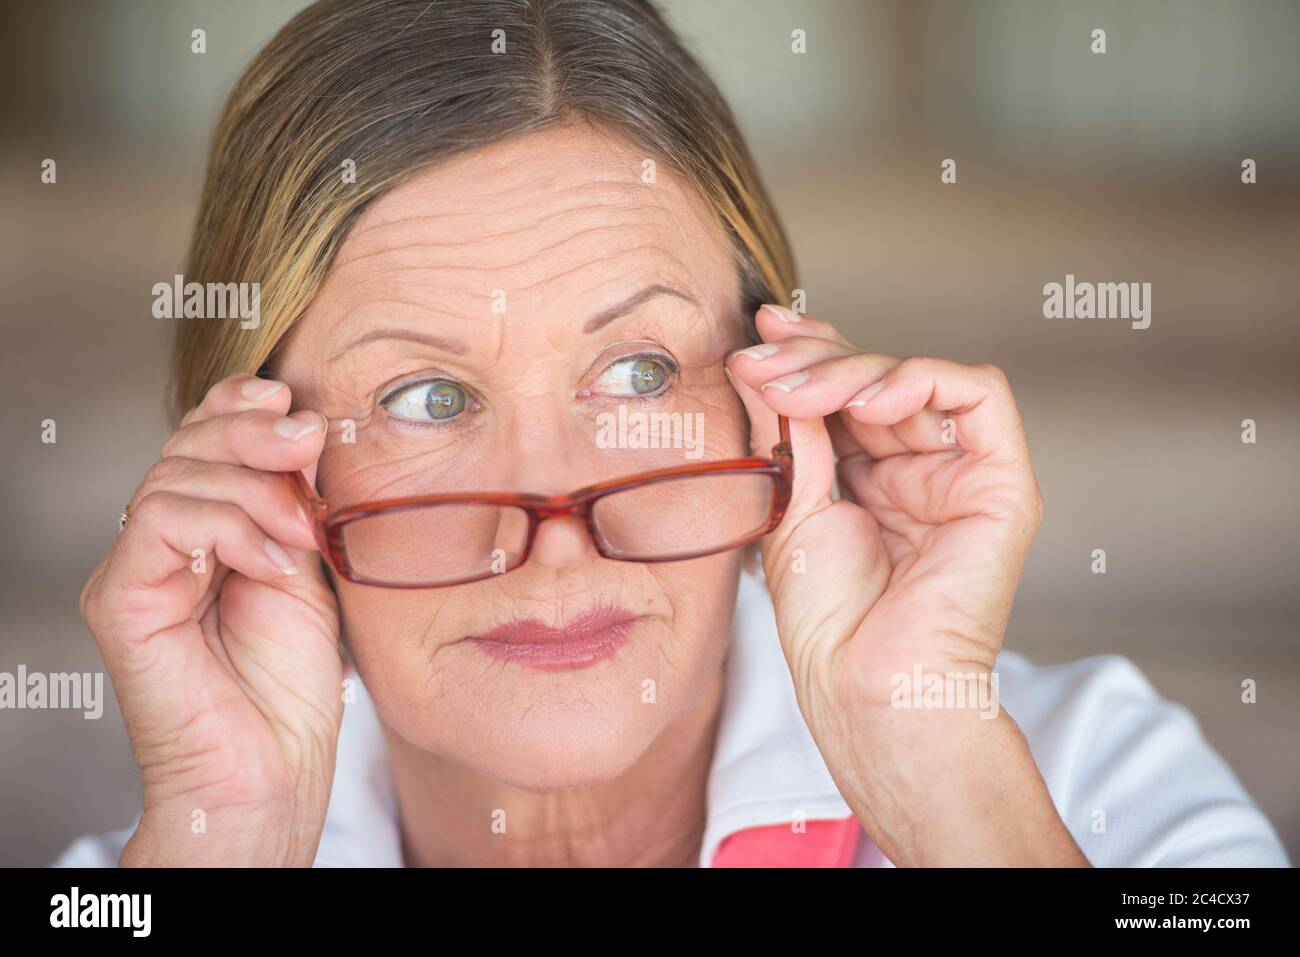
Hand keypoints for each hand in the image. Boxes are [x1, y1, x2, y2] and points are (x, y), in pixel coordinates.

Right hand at [79, 374, 342, 865]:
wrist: (273, 768)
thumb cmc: (290, 684)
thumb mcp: (308, 568)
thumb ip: (296, 504)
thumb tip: (305, 428)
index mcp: (205, 529)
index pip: (203, 438)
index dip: (240, 404)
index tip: (294, 401)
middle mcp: (162, 544)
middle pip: (186, 444)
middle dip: (254, 431)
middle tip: (309, 443)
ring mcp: (136, 571)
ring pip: (174, 476)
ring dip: (253, 489)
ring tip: (302, 533)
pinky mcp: (120, 601)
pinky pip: (161, 523)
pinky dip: (227, 528)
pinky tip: (272, 563)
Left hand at [726, 305, 1084, 865]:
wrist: (864, 683)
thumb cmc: (828, 618)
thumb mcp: (792, 502)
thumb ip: (788, 430)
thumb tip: (762, 360)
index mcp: (871, 476)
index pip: (847, 390)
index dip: (808, 353)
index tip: (757, 333)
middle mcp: (919, 468)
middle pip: (878, 376)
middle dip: (817, 358)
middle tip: (764, 364)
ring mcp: (962, 473)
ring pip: (920, 376)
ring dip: (854, 369)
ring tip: (802, 391)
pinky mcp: (1002, 483)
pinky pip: (980, 396)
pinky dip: (922, 379)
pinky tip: (869, 400)